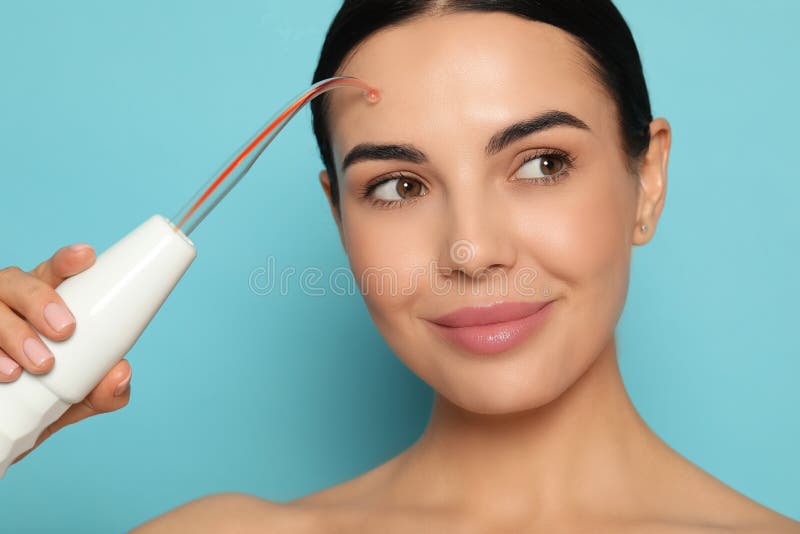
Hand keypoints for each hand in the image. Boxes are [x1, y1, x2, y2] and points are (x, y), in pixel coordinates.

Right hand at [0, 243, 131, 464]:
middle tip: (65, 330)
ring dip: (16, 333)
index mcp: (42, 303)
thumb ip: (102, 389)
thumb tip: (121, 375)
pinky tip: (8, 372)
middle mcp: (9, 304)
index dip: (67, 261)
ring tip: (41, 363)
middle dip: (40, 300)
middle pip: (16, 281)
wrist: (8, 430)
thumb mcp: (78, 397)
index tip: (87, 256)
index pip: (53, 272)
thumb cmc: (45, 403)